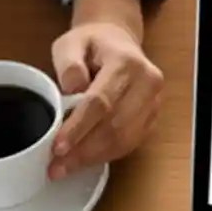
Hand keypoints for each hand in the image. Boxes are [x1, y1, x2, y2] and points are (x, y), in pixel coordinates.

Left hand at [49, 21, 162, 178]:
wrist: (119, 42)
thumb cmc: (93, 44)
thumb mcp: (71, 42)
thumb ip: (68, 64)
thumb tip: (71, 92)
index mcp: (127, 62)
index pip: (102, 101)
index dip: (79, 127)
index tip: (58, 147)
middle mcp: (148, 84)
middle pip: (115, 125)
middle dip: (84, 150)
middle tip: (56, 167)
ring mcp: (154, 103)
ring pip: (125, 139)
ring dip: (94, 157)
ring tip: (66, 168)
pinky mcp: (153, 118)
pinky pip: (130, 143)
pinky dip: (106, 156)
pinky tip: (85, 160)